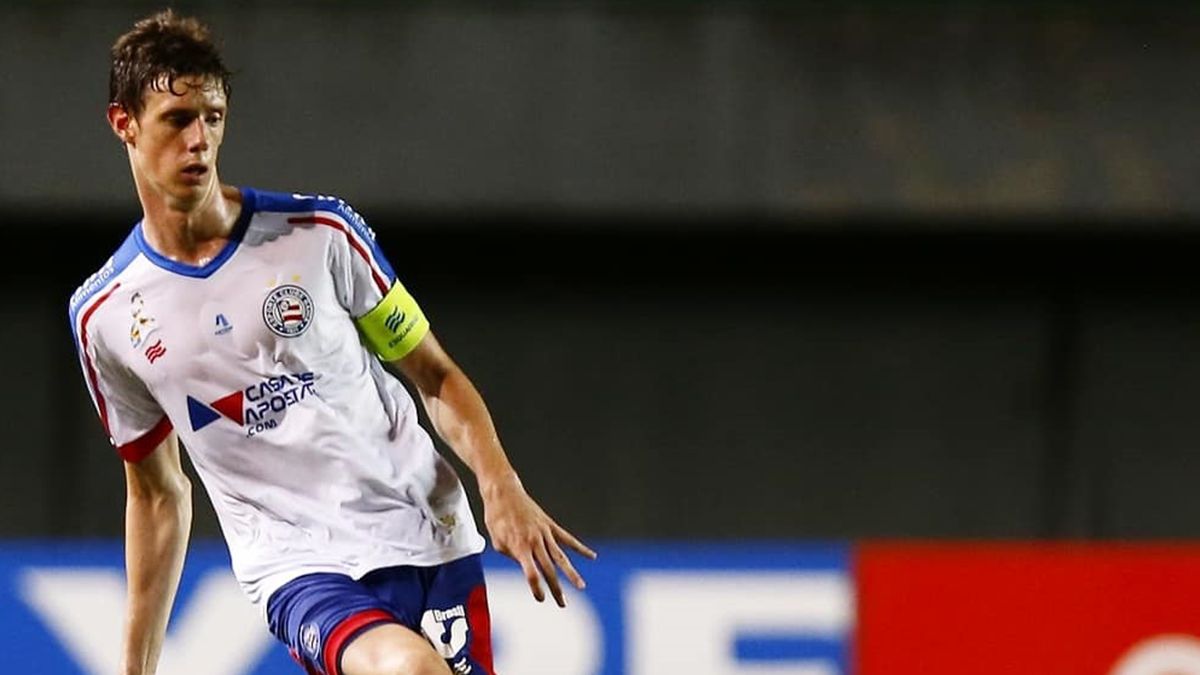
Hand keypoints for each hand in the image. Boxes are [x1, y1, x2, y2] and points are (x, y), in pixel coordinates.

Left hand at [482, 478, 595, 606]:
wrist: (504, 493)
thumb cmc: (496, 518)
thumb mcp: (497, 541)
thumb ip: (511, 555)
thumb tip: (524, 562)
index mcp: (520, 547)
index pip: (531, 573)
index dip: (536, 588)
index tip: (541, 599)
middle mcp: (535, 541)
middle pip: (549, 569)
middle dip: (556, 588)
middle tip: (562, 604)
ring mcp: (545, 533)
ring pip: (561, 557)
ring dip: (571, 573)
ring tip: (581, 586)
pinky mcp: (550, 525)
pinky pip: (567, 538)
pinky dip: (580, 548)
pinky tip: (592, 556)